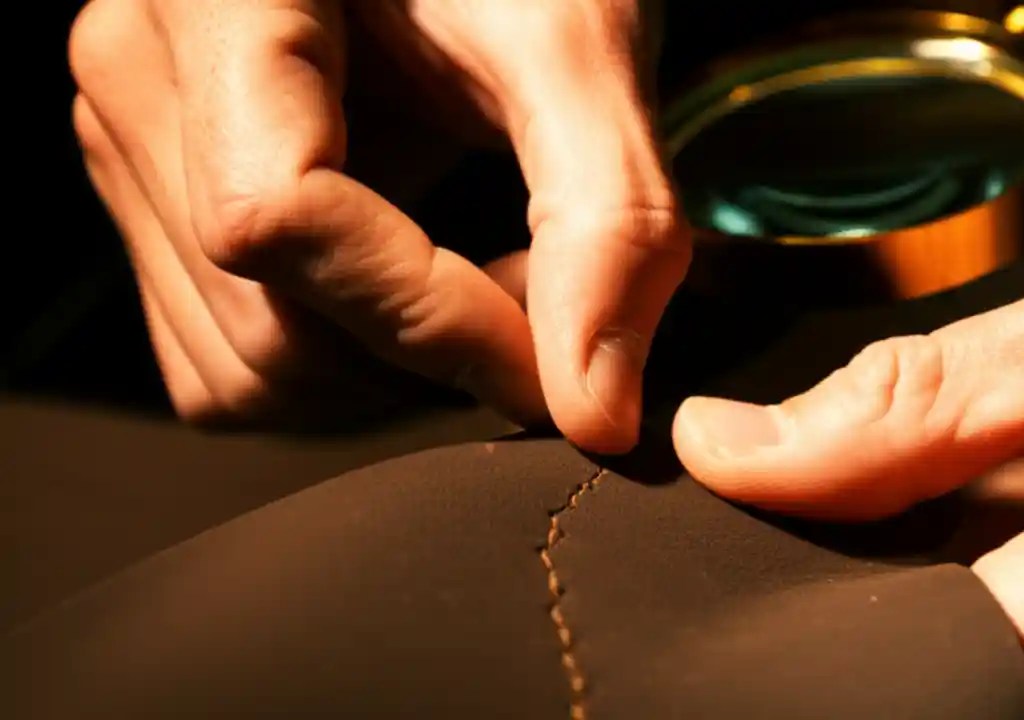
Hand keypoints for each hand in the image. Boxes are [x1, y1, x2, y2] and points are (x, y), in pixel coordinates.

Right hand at [69, 0, 687, 451]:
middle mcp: (139, 75)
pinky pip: (235, 361)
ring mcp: (136, 147)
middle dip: (436, 355)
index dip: (431, 317)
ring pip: (249, 374)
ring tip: (495, 274)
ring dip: (400, 372)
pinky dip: (354, 364)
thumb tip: (596, 408)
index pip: (279, 217)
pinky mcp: (164, 204)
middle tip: (547, 290)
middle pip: (268, 329)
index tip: (554, 360)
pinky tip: (428, 286)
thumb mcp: (576, 41)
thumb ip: (607, 211)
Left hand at [673, 246, 1023, 710]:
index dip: (786, 563)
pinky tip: (976, 494)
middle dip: (840, 556)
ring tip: (938, 468)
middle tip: (860, 464)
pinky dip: (958, 557)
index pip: (865, 642)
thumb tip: (725, 444)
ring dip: (900, 551)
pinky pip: (992, 622)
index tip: (750, 496)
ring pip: (936, 629)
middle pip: (893, 643)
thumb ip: (901, 400)